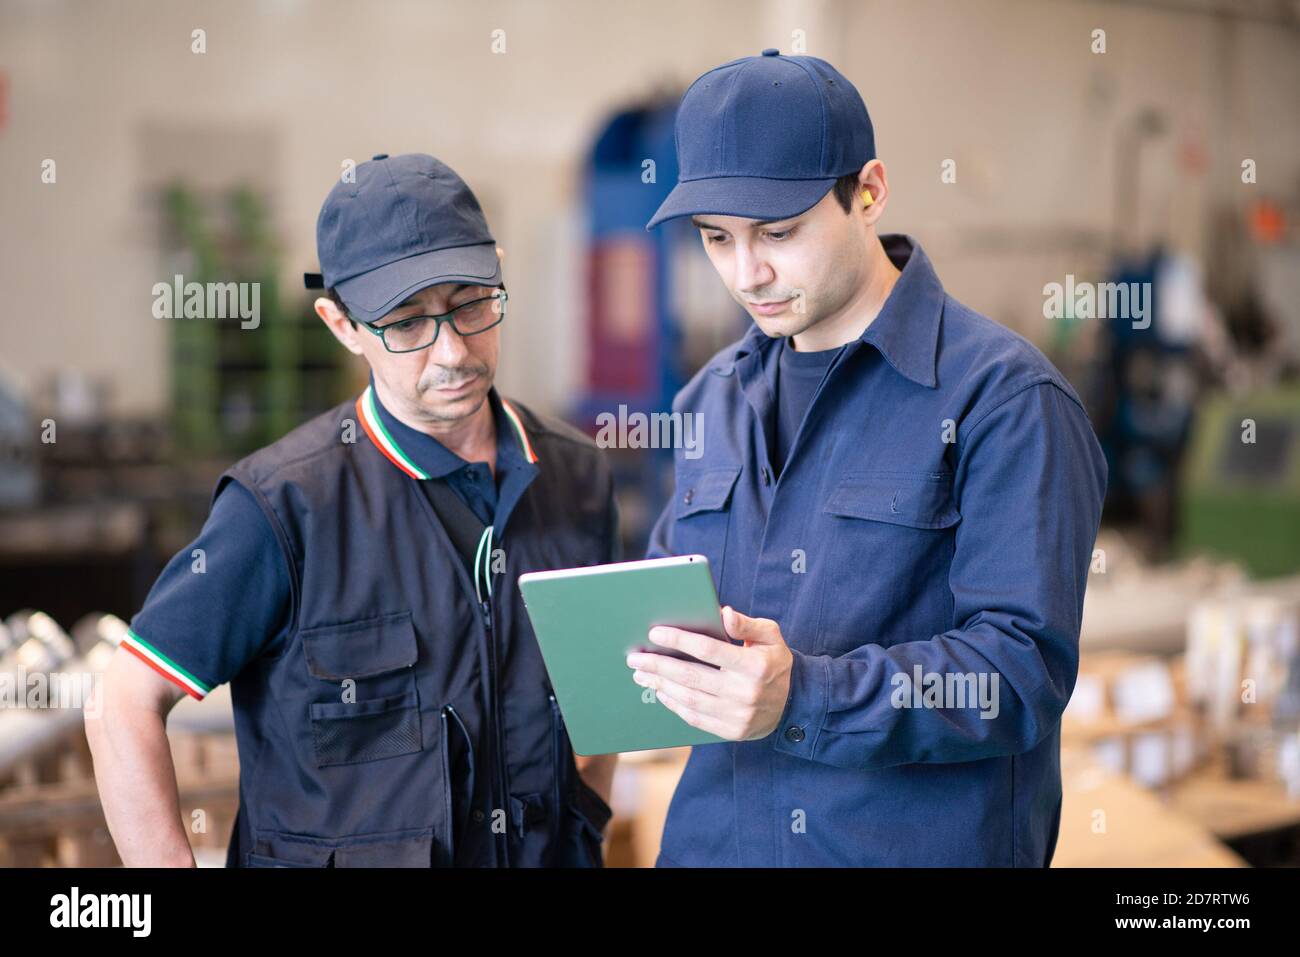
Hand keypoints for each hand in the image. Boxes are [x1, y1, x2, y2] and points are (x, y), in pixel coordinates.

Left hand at [626, 606, 792, 740]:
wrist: (793, 704)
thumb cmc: (775, 662)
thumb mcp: (771, 636)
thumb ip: (747, 624)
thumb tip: (723, 613)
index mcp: (755, 665)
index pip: (708, 650)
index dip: (678, 640)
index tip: (654, 632)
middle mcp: (745, 692)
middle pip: (691, 676)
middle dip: (658, 665)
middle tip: (634, 657)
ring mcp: (738, 715)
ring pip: (689, 698)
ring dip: (660, 685)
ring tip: (641, 674)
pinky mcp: (731, 731)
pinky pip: (695, 718)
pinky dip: (673, 704)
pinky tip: (660, 691)